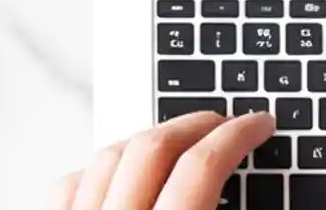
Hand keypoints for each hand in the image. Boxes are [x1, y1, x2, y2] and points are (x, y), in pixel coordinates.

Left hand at [49, 111, 273, 209]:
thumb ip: (227, 209)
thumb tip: (246, 181)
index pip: (203, 165)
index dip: (239, 135)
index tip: (258, 124)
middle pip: (155, 146)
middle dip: (198, 123)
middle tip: (227, 124)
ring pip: (108, 156)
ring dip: (150, 138)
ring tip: (180, 142)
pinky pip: (68, 186)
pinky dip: (98, 170)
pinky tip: (121, 174)